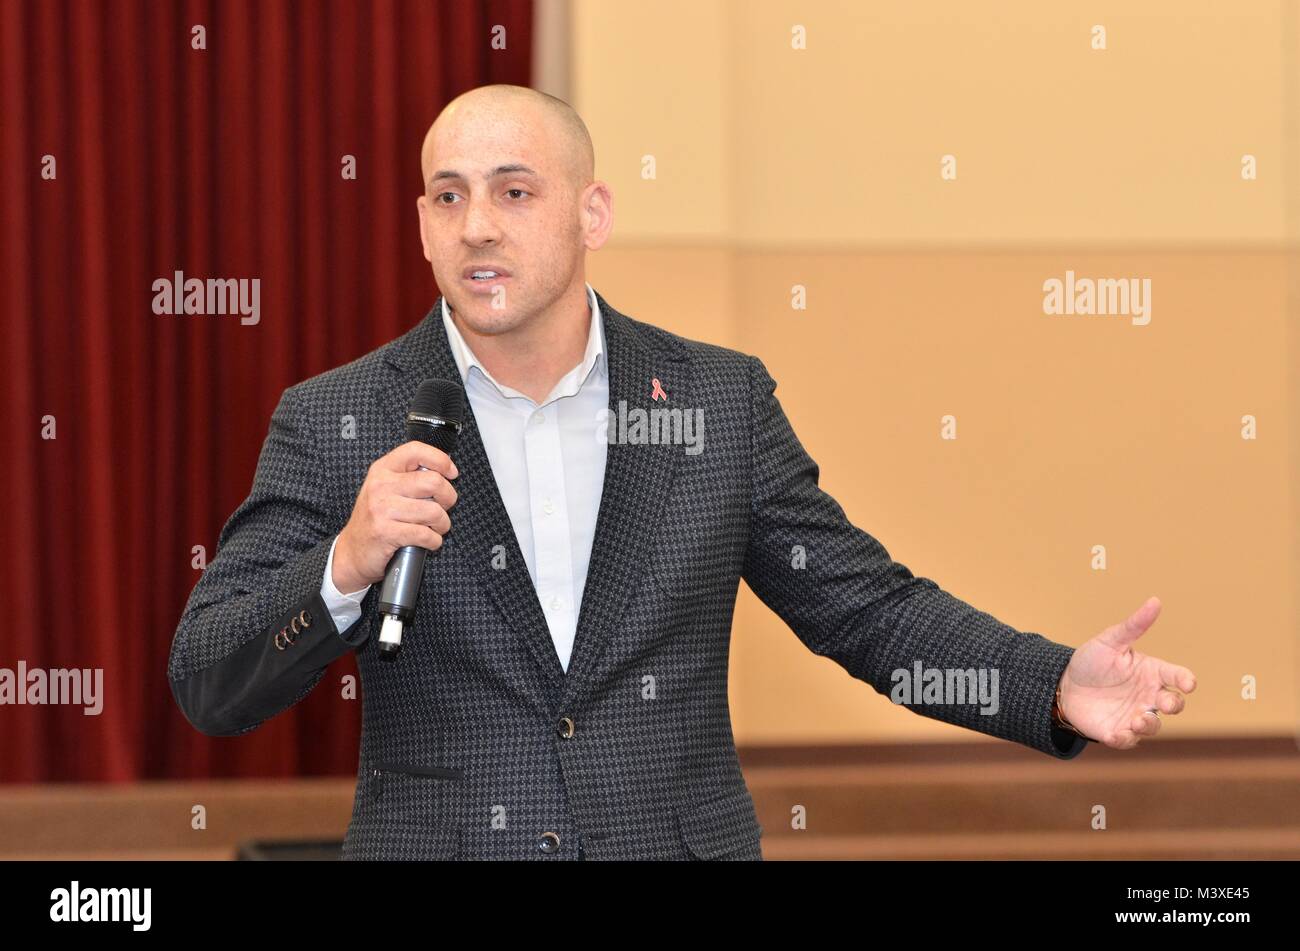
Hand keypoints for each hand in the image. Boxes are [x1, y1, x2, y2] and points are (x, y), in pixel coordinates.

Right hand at [332, 441, 458, 592]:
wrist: (352, 552)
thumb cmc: (375, 520)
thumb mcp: (385, 489)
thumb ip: (409, 477)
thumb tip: (444, 473)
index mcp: (383, 469)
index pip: (415, 450)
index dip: (441, 460)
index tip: (451, 473)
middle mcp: (381, 485)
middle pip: (433, 482)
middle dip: (448, 498)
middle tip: (443, 507)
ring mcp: (381, 509)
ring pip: (433, 511)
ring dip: (442, 524)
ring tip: (435, 527)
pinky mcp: (385, 532)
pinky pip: (425, 535)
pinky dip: (434, 541)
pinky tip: (428, 541)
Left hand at [1057, 596, 1196, 749]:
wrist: (1064, 685)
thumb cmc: (1092, 661)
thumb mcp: (1110, 641)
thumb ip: (1134, 626)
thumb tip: (1155, 601)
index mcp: (1152, 672)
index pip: (1177, 676)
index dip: (1186, 680)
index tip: (1188, 683)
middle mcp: (1149, 695)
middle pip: (1174, 704)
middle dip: (1174, 704)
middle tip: (1164, 702)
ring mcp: (1135, 714)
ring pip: (1154, 725)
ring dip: (1150, 724)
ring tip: (1138, 719)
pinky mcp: (1118, 731)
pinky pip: (1128, 740)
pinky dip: (1126, 738)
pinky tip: (1117, 733)